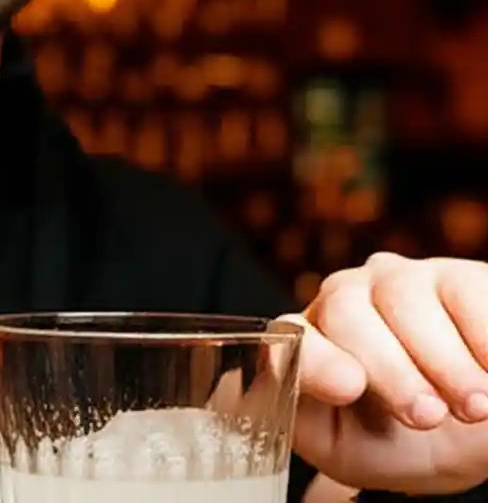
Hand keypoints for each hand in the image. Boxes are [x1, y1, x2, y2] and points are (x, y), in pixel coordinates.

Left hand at [284, 253, 487, 494]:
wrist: (476, 435)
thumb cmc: (401, 442)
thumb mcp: (346, 447)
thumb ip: (304, 421)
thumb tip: (260, 399)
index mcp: (308, 339)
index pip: (290, 336)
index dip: (316, 358)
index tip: (348, 388)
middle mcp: (346, 299)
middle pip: (345, 311)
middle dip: (392, 371)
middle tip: (428, 417)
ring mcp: (401, 280)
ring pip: (405, 299)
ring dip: (444, 362)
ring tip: (474, 408)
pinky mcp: (458, 277)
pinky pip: (465, 293)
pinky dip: (482, 337)